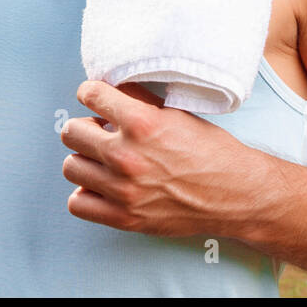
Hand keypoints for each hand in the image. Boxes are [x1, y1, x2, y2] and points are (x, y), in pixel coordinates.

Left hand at [60, 80, 265, 239]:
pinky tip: (102, 186)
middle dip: (85, 127)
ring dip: (84, 159)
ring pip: (70, 166)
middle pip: (71, 133)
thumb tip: (110, 89)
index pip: (90, 94)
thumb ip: (139, 102)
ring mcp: (123, 190)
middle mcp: (127, 156)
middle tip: (99, 131)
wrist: (236, 194)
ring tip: (102, 160)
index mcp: (142, 123)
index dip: (90, 92)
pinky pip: (78, 203)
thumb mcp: (177, 114)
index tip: (94, 97)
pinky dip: (86, 194)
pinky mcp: (124, 217)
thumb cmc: (211, 152)